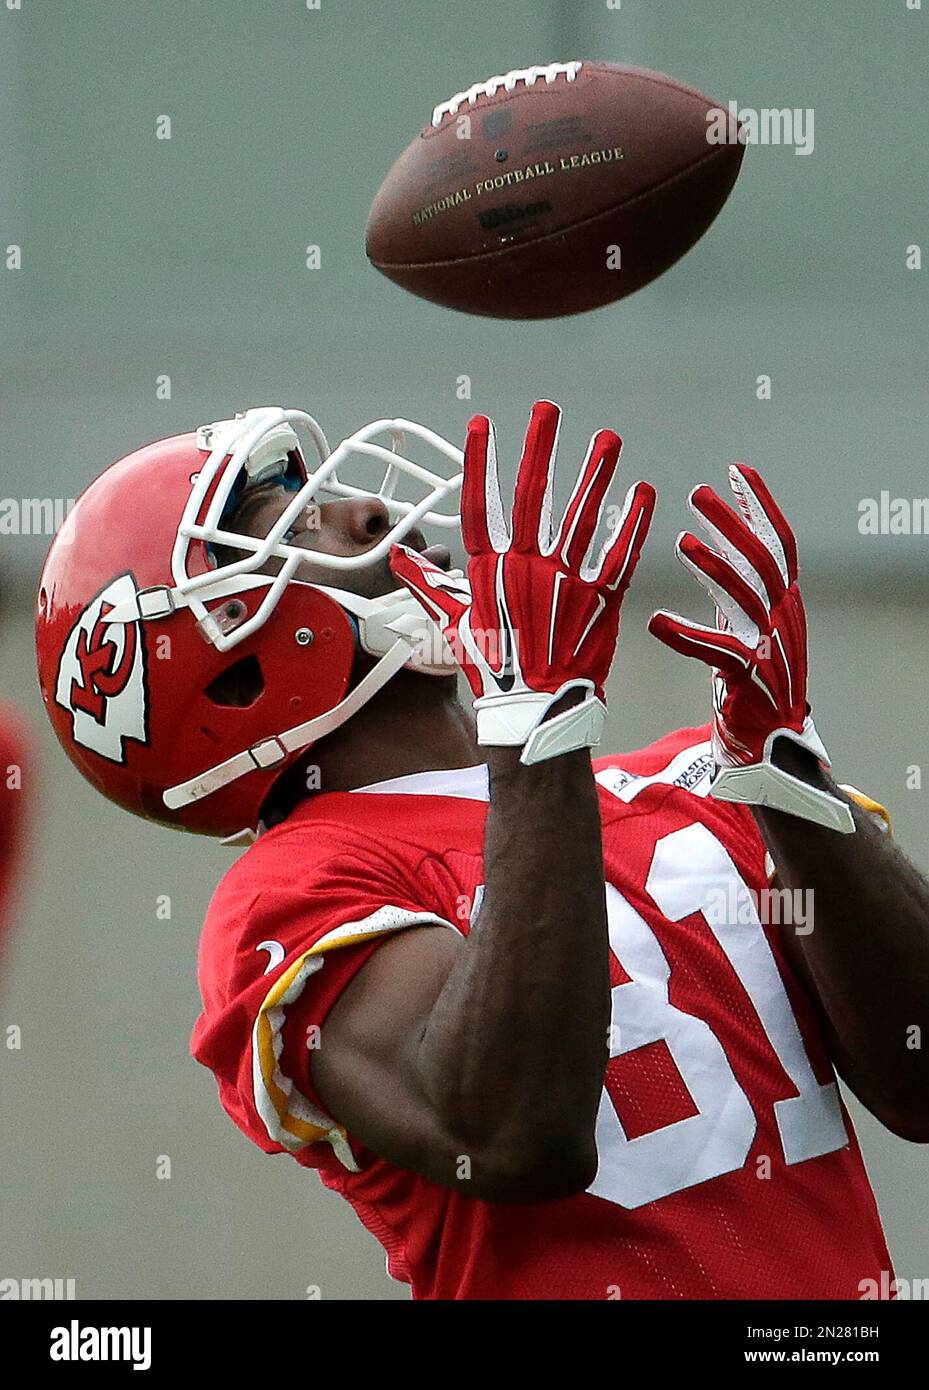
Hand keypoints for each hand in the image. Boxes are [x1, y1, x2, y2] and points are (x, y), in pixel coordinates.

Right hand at [390, 400, 654, 763]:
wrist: (532, 715)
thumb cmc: (491, 669)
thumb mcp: (452, 625)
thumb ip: (428, 586)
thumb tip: (400, 561)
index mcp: (488, 572)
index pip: (481, 505)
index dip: (482, 463)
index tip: (483, 423)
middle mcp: (526, 570)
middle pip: (534, 497)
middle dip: (541, 448)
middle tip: (549, 409)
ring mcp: (565, 584)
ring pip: (581, 518)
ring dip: (596, 474)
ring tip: (608, 438)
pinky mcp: (600, 602)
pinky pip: (618, 555)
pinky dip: (632, 524)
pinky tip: (642, 493)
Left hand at [648, 464, 853, 831]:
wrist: (769, 746)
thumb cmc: (751, 685)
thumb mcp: (745, 625)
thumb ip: (732, 587)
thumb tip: (713, 542)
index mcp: (784, 603)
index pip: (778, 541)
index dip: (759, 504)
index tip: (737, 470)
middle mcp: (784, 620)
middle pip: (763, 558)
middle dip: (733, 521)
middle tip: (699, 491)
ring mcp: (771, 649)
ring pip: (747, 596)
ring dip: (715, 565)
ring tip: (683, 540)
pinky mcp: (750, 680)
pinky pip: (717, 651)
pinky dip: (685, 634)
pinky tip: (656, 621)